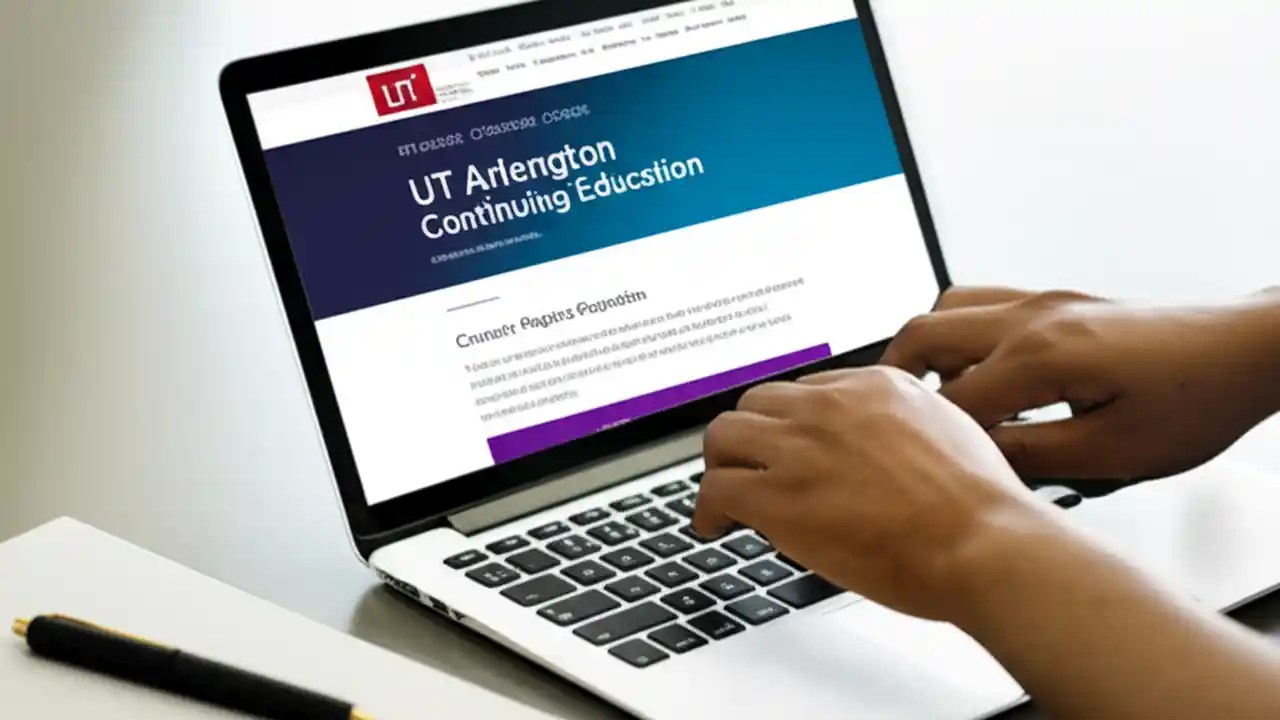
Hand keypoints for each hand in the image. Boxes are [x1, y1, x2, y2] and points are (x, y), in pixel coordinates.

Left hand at [692, 367, 1050, 621]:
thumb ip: (902, 426)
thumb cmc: (980, 507)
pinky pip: (715, 490)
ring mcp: (800, 449)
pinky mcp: (779, 497)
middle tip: (746, 465)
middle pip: (755, 403)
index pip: (805, 390)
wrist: (983, 543)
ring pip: (724, 437)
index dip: (790, 424)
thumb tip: (878, 447)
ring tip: (723, 494)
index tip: (786, 446)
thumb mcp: (947, 432)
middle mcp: (830, 406)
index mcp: (873, 385)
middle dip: (748, 436)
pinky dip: (705, 509)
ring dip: (720, 465)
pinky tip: (712, 526)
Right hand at [881, 286, 1279, 480]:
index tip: (915, 468)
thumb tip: (975, 462)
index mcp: (1041, 356)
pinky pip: (982, 302)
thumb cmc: (1195, 401)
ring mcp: (1043, 301)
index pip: (952, 402)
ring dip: (926, 351)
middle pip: (925, 335)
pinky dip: (960, 333)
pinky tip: (975, 369)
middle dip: (896, 381)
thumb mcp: (1113, 451)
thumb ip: (1032, 456)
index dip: (930, 441)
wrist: (1245, 351)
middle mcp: (1032, 317)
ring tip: (926, 397)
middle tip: (885, 420)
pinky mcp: (1057, 300)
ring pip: (948, 308)